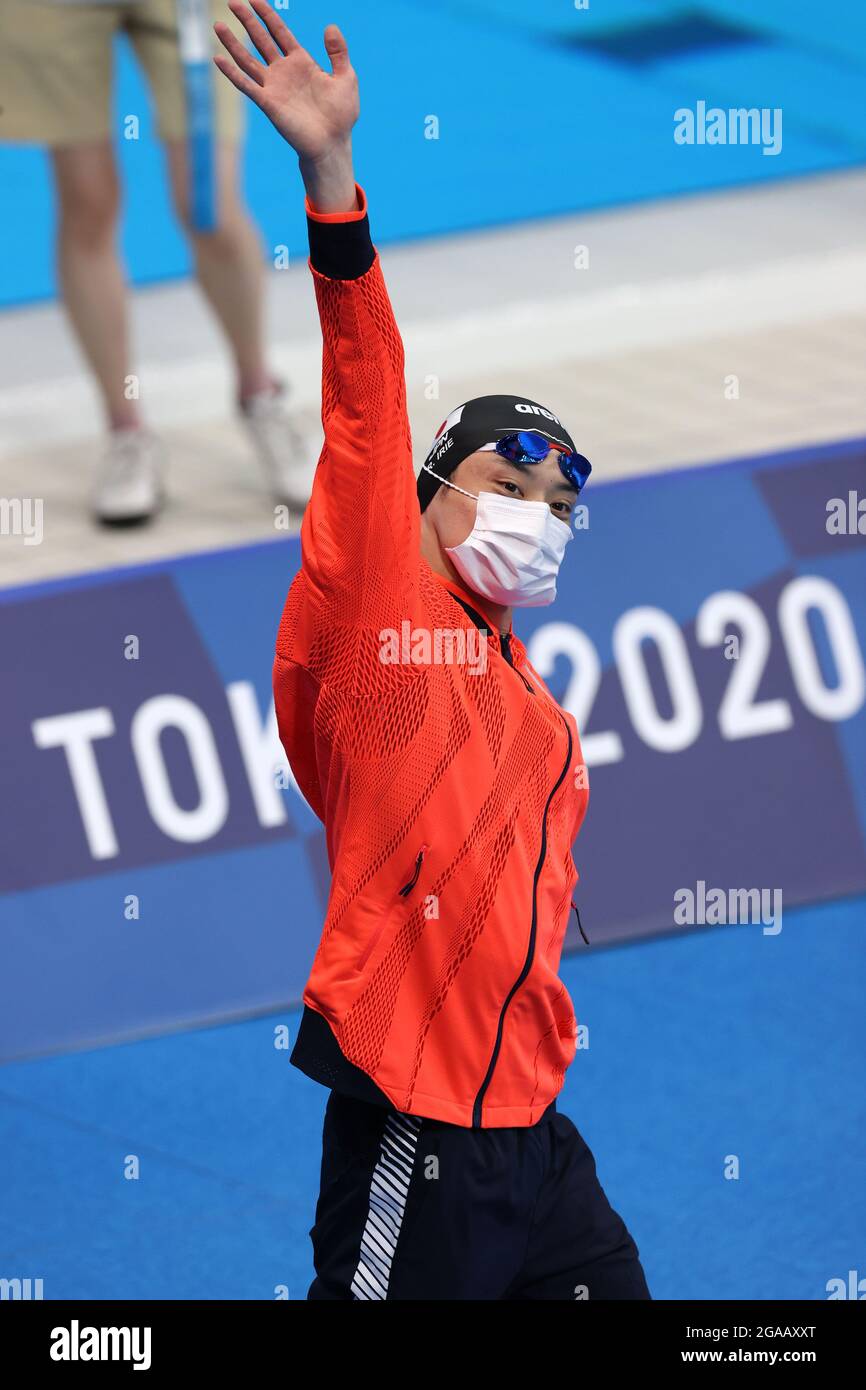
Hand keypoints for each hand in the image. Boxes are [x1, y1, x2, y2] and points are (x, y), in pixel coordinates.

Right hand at [214, 2, 358, 206]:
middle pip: (260, 40)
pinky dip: (232, 73)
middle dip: (247, 20)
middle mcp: (283, 71)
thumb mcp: (346, 77)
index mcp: (301, 62)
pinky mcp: (268, 103)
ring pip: (248, 60)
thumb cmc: (341, 114)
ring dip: (232, 43)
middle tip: (232, 2)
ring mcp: (274, 87)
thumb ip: (338, 52)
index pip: (279, 32)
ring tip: (218, 25)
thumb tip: (331, 26)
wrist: (332, 143)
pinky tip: (218, 59)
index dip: (267, 15)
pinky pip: (246, 85)